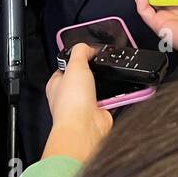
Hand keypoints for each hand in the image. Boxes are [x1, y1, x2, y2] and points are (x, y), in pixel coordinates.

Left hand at [43, 43, 112, 162]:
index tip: (90, 52)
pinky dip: (118, 96)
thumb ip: (81, 52)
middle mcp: (70, 96)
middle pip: (86, 77)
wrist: (84, 128)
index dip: (78, 58)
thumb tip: (89, 48)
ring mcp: (85, 105)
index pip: (67, 66)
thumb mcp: (75, 65)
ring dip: (109, 84)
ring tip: (113, 77)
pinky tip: (119, 92)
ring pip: (101, 88)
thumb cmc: (71, 102)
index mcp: (58, 84)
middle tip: (103, 66)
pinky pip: (112, 100)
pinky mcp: (100, 112)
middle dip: (96, 72)